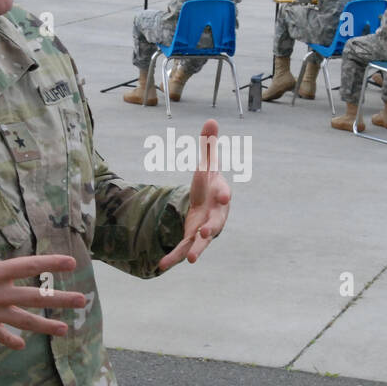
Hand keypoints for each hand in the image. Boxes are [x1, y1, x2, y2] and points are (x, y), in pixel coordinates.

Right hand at [0, 195, 85, 346]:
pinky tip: (22, 345)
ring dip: (46, 326)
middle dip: (60, 299)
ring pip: (24, 321)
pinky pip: (0, 335)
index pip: (28, 267)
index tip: (71, 263)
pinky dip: (10, 340)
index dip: (51, 264)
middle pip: (35, 298)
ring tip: (65, 329)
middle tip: (82, 301)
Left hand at [159, 119, 231, 270]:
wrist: (208, 204)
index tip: (225, 197)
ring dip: (196, 249)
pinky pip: (183, 250)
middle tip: (206, 232)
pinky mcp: (192, 240)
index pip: (223, 192)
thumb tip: (211, 119)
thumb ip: (208, 145)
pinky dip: (173, 258)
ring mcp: (204, 230)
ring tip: (192, 258)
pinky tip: (161, 266)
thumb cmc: (209, 183)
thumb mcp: (206, 163)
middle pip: (216, 223)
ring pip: (202, 242)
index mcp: (219, 194)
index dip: (224, 194)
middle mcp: (216, 215)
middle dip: (211, 228)